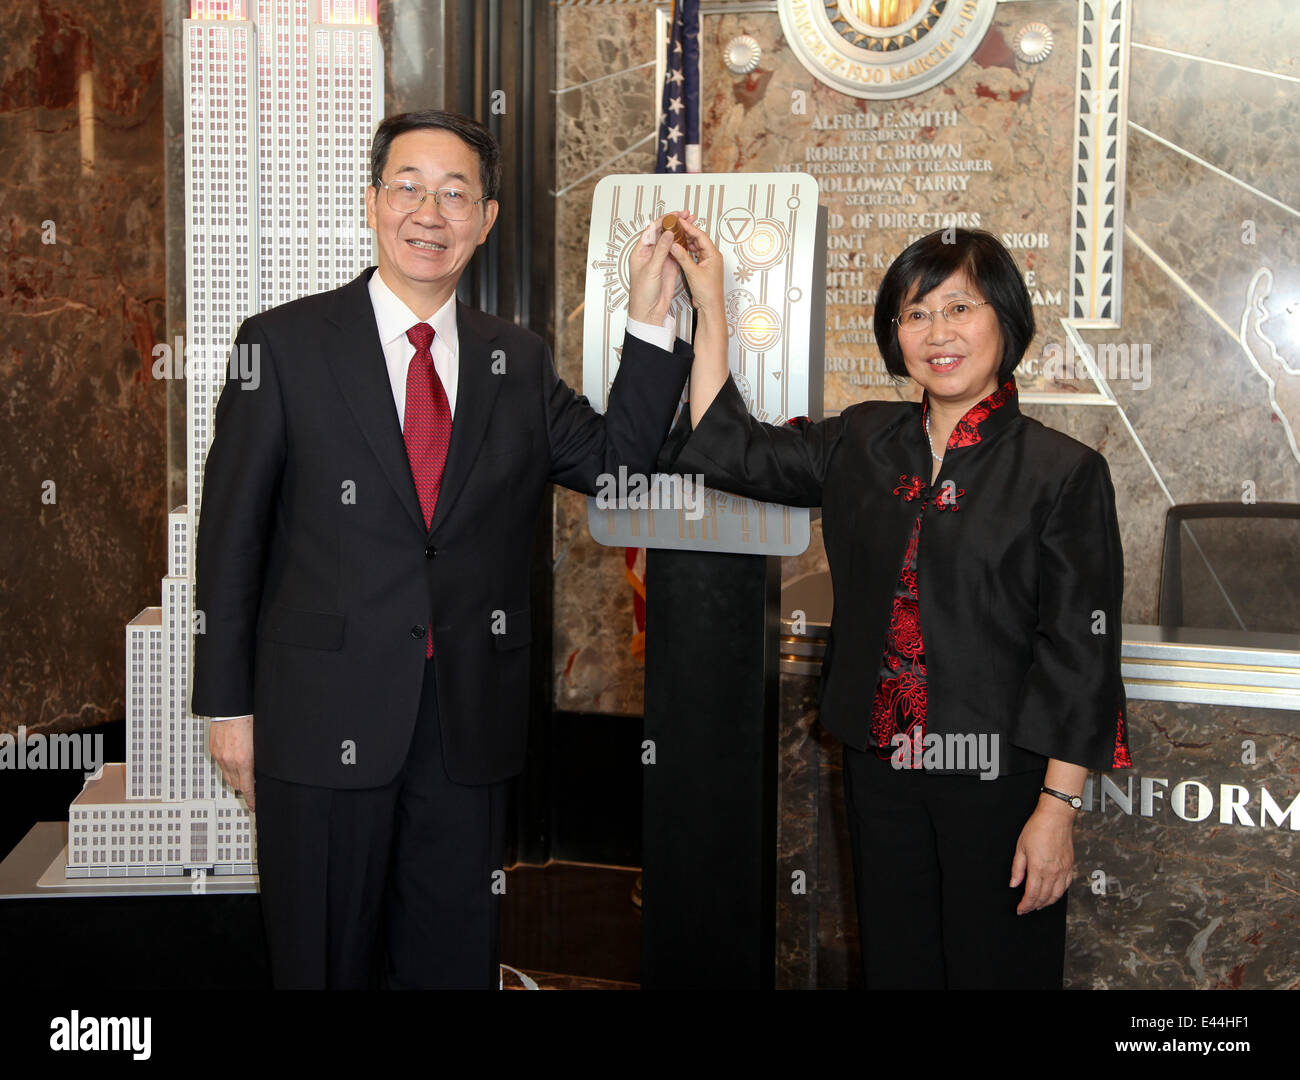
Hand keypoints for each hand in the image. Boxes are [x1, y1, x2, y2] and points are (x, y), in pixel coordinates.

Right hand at [209, 714, 255, 810]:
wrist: (231, 707)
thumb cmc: (247, 719)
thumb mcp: (260, 741)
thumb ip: (260, 757)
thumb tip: (264, 767)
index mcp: (244, 760)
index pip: (247, 788)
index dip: (251, 799)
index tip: (254, 804)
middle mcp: (229, 760)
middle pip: (236, 785)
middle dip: (244, 789)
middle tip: (252, 789)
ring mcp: (220, 755)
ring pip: (227, 776)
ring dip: (235, 779)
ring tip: (243, 777)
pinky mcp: (214, 749)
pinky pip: (220, 765)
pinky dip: (227, 768)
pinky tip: (233, 764)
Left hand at [627, 214, 684, 325]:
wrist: (649, 311)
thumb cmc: (642, 294)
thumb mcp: (651, 270)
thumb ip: (660, 251)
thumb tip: (668, 234)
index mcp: (640, 251)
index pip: (652, 230)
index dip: (664, 220)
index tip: (675, 215)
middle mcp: (651, 253)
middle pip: (663, 232)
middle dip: (675, 222)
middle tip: (686, 215)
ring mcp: (661, 259)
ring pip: (672, 240)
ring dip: (681, 231)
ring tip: (691, 222)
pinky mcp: (670, 266)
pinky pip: (678, 251)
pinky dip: (684, 243)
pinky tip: (690, 237)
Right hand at [666, 214, 724, 321]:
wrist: (710, 307)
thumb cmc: (709, 293)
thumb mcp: (693, 273)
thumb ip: (683, 258)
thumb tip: (675, 246)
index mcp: (714, 255)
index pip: (700, 236)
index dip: (689, 228)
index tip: (679, 222)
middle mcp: (711, 257)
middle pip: (698, 240)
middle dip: (686, 233)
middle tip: (676, 228)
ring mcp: (707, 263)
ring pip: (695, 248)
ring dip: (685, 243)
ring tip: (675, 237)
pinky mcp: (702, 269)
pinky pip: (693, 256)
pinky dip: (685, 252)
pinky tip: (678, 251)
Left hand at [1009, 797, 1074, 913]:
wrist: (1055, 818)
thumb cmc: (1037, 828)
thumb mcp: (1020, 848)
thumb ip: (1017, 868)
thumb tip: (1014, 883)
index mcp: (1039, 868)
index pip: (1032, 894)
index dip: (1025, 905)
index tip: (1020, 909)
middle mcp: (1053, 872)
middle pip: (1044, 897)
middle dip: (1034, 906)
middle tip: (1027, 909)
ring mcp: (1063, 870)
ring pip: (1056, 895)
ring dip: (1046, 903)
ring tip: (1038, 905)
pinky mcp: (1070, 866)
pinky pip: (1065, 886)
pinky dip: (1058, 894)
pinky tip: (1053, 895)